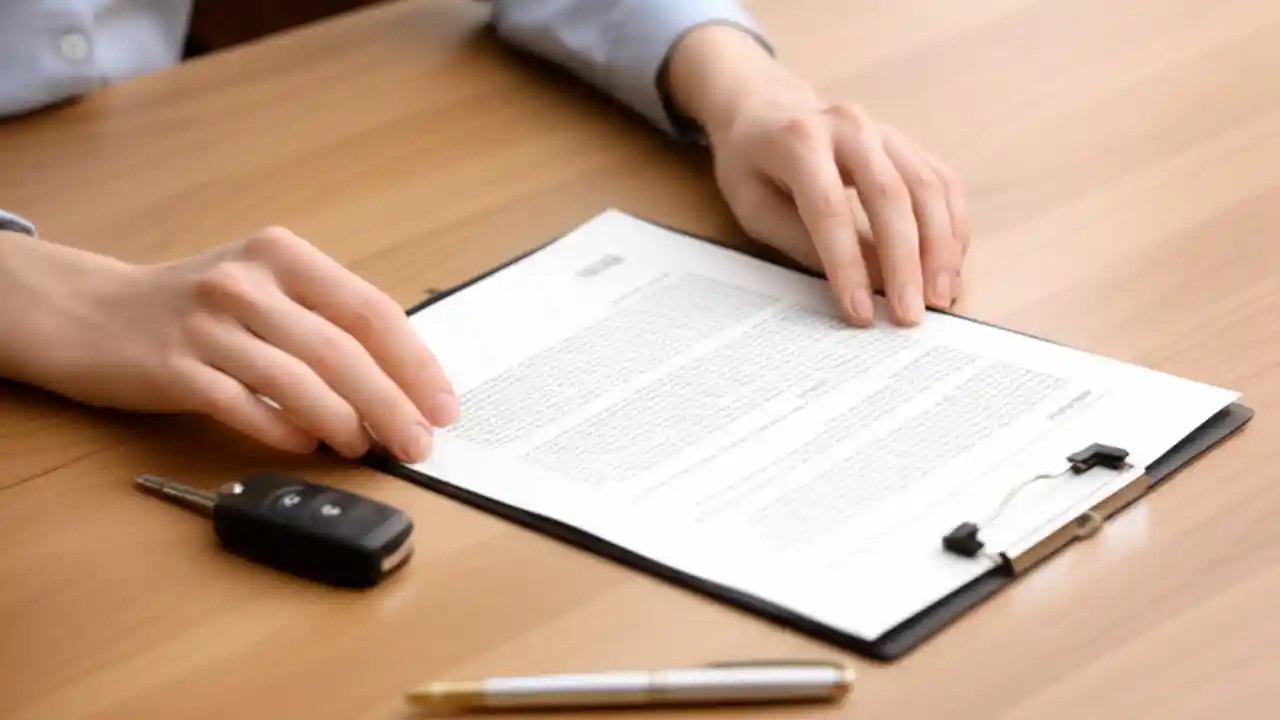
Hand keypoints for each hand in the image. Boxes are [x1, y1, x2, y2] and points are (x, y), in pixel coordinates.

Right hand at [0, 227, 454, 461]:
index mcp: (282, 255)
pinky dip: (285, 430)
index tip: (443, 404)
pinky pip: (244, 406)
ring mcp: (207, 323)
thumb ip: (326, 320)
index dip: (415, 362)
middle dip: (391, 403)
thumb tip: (403, 379)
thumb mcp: (265, 289)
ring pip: (298, 380)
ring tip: (368, 448)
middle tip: (418, 442)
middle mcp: (247, 282)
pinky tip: (309, 444)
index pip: (371, 309)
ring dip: (345, 422)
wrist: (90, 313)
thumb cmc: (195, 308)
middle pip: (342, 350)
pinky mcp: (173, 367)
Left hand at [667, 25, 969, 326]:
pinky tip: (950, 266)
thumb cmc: (752, 165)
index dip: (848, 266)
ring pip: (927, 189)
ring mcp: (884, 131)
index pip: (830, 210)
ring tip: (939, 299)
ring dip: (940, 249)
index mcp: (798, 141)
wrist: (765, 108)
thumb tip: (867, 281)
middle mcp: (849, 127)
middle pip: (890, 197)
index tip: (861, 313)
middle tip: (910, 315)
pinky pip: (942, 183)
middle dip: (905, 263)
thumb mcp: (754, 207)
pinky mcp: (907, 144)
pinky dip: (953, 227)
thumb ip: (804, 242)